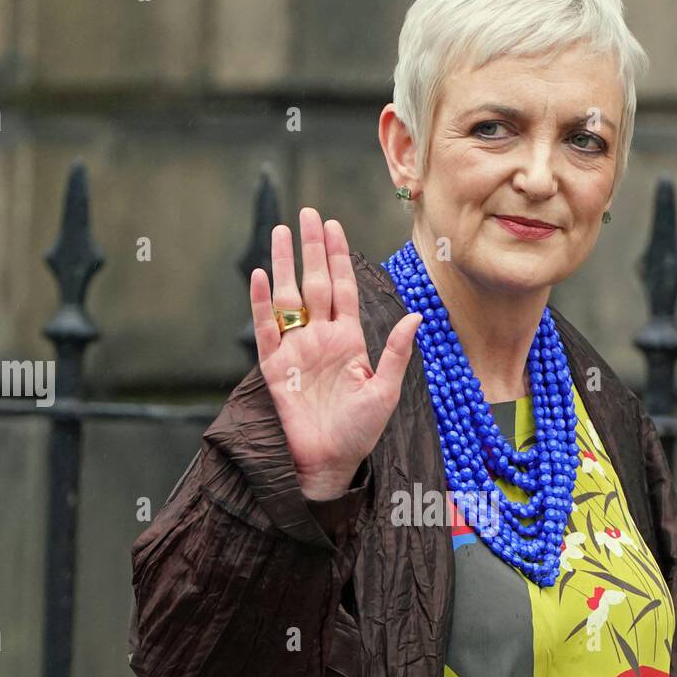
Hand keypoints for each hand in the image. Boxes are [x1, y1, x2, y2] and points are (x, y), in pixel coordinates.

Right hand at [250, 208, 420, 500]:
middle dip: (312, 248)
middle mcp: (321, 338)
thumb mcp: (385, 392)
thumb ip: (395, 353)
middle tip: (307, 213)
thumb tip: (415, 316)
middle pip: (315, 283)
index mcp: (349, 340)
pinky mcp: (275, 367)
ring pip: (289, 297)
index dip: (339, 257)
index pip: (343, 288)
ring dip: (284, 265)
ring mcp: (297, 350)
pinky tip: (261, 276)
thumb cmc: (359, 433)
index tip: (333, 226)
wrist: (328, 463)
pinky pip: (267, 329)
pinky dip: (262, 303)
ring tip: (280, 231)